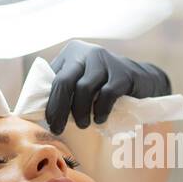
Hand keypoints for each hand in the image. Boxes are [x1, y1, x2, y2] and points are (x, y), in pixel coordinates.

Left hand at [45, 39, 171, 134]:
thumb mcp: (83, 80)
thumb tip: (40, 110)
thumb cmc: (105, 85)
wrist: (143, 80)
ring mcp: (106, 61)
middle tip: (58, 128)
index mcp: (72, 53)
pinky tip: (101, 119)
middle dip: (59, 109)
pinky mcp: (123, 73)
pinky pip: (107, 94)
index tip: (50, 123)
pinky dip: (101, 110)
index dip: (49, 103)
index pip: (53, 78)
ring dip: (81, 112)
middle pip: (65, 82)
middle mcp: (88, 52)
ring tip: (84, 124)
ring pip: (84, 88)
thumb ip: (65, 89)